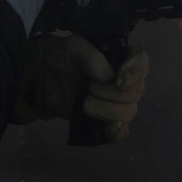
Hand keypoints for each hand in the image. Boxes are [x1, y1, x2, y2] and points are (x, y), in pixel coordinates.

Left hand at [14, 35, 148, 142]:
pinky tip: (110, 129)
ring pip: (128, 112)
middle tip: (88, 88)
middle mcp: (122, 81)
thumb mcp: (73, 48)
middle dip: (112, 93)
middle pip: (135, 92)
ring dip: (108, 111)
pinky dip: (118, 133)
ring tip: (85, 105)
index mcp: (119, 59)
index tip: (119, 80)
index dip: (135, 72)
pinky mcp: (103, 120)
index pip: (141, 62)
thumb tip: (109, 76)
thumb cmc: (59, 56)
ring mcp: (114, 102)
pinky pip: (120, 132)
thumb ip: (91, 57)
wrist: (39, 77)